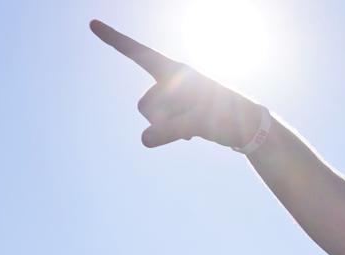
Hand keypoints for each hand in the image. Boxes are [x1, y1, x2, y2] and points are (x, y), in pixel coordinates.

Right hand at [90, 20, 262, 148]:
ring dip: (169, 127)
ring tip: (198, 126)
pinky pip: (160, 126)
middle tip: (195, 119)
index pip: (139, 54)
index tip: (93, 24)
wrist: (251, 128)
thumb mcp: (200, 122)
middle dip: (163, 119)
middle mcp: (172, 81)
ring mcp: (175, 98)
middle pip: (145, 105)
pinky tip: (191, 136)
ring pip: (150, 117)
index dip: (115, 40)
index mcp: (176, 72)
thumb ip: (169, 130)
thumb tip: (143, 141)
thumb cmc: (228, 117)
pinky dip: (172, 133)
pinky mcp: (179, 112)